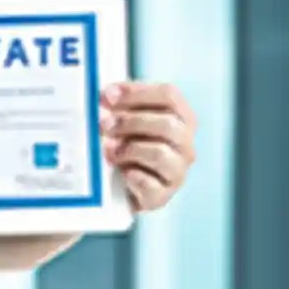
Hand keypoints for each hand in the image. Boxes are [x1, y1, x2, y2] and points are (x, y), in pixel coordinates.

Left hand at [100, 82, 197, 211]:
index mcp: (179, 117)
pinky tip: (121, 173)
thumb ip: (119, 105)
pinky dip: (134, 177)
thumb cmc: (124, 145)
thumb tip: (104, 96)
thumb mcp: (124, 121)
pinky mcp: (163, 195)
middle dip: (131, 122)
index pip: (169, 96)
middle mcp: (184, 144)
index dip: (136, 93)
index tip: (107, 96)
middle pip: (168, 124)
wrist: (120, 189)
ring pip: (161, 154)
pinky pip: (152, 186)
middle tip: (104, 125)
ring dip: (130, 149)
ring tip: (108, 150)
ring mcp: (177, 171)